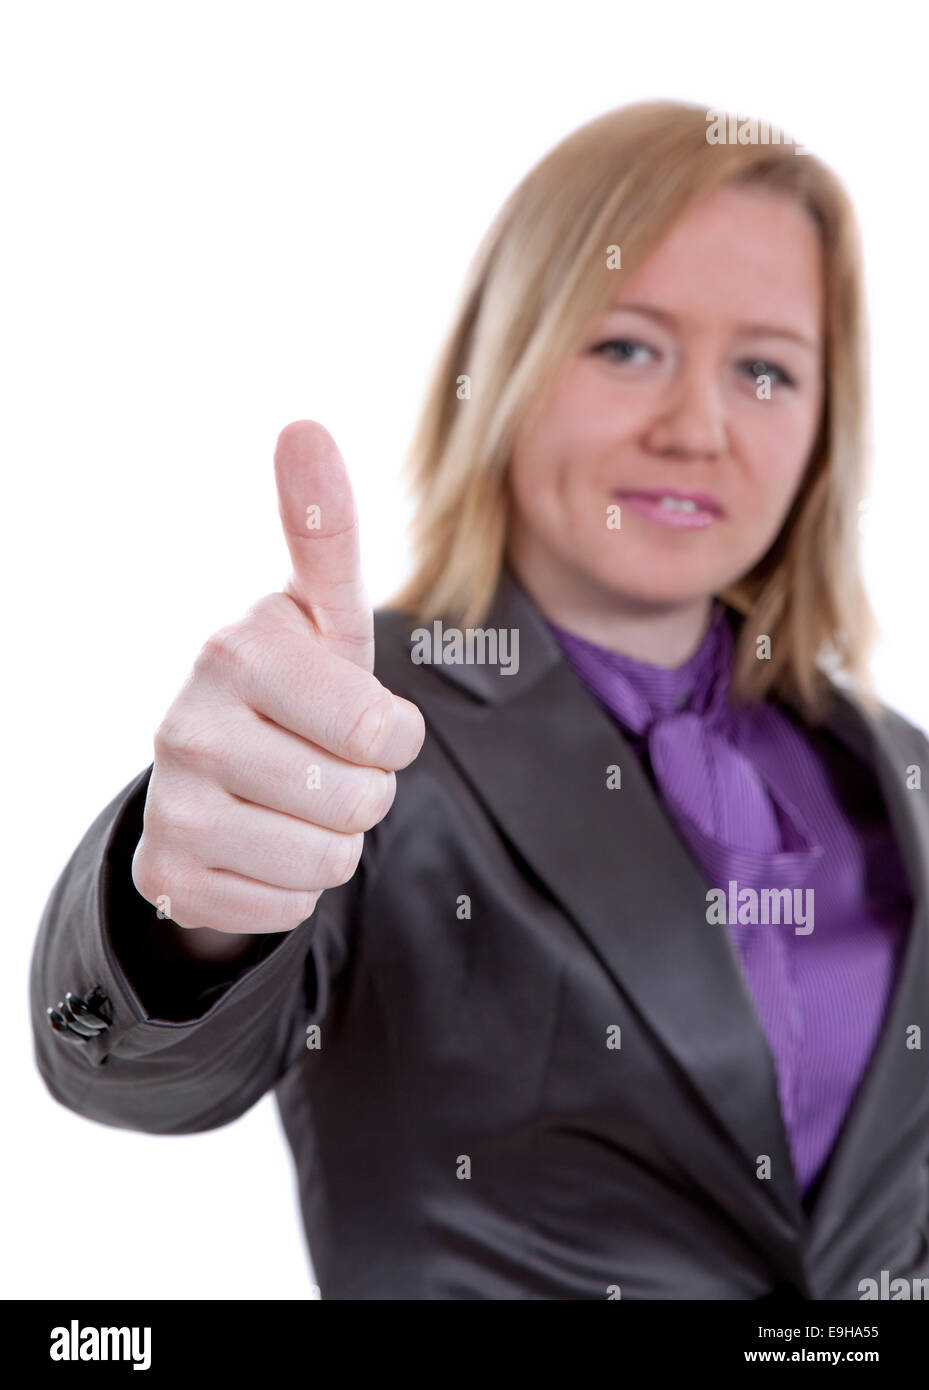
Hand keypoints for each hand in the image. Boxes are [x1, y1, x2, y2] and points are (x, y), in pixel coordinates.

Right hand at [131, 421, 424, 939]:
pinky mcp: (164, 873)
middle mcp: (187, 719)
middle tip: (321, 765)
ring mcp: (169, 800)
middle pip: (361, 801)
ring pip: (329, 862)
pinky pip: (290, 909)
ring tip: (291, 804)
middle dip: (364, 793)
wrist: (216, 785)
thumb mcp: (321, 619)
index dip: (390, 739)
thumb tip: (301, 424)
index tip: (357, 718)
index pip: (382, 731)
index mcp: (239, 645)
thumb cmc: (294, 693)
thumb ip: (323, 532)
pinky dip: (292, 889)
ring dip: (333, 843)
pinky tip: (257, 847)